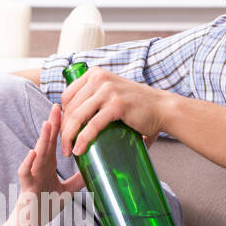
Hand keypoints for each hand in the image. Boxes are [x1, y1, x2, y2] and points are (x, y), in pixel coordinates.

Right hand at [10, 103, 86, 225]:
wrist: (31, 222)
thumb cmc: (45, 205)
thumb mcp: (67, 191)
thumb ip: (78, 179)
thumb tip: (95, 169)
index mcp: (48, 164)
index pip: (55, 140)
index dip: (60, 125)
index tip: (67, 108)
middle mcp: (39, 165)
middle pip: (46, 141)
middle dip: (52, 124)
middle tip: (57, 106)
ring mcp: (32, 174)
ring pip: (37, 153)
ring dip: (42, 139)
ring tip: (48, 124)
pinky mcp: (27, 186)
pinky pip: (26, 172)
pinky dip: (29, 162)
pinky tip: (33, 153)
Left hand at [59, 66, 173, 156]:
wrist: (163, 109)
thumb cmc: (137, 106)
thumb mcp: (112, 94)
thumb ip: (95, 99)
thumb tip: (76, 120)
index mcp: (95, 74)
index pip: (67, 97)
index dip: (62, 116)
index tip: (65, 132)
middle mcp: (99, 78)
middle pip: (70, 107)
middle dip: (63, 130)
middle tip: (64, 147)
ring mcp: (108, 90)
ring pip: (77, 116)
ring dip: (69, 137)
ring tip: (68, 151)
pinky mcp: (116, 105)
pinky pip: (92, 125)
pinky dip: (83, 139)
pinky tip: (79, 150)